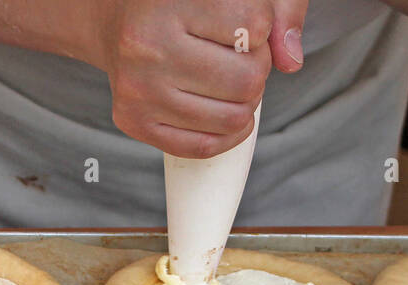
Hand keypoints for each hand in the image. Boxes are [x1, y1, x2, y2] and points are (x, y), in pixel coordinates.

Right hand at [84, 0, 309, 158]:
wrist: (115, 23)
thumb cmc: (178, 5)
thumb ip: (276, 9)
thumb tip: (291, 60)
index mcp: (168, 4)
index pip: (253, 27)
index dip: (261, 28)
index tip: (242, 25)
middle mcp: (147, 49)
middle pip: (246, 80)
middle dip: (256, 70)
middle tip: (240, 59)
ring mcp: (138, 91)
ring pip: (233, 118)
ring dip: (244, 102)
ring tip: (228, 81)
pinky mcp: (135, 122)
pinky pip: (205, 146)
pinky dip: (228, 134)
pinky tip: (224, 111)